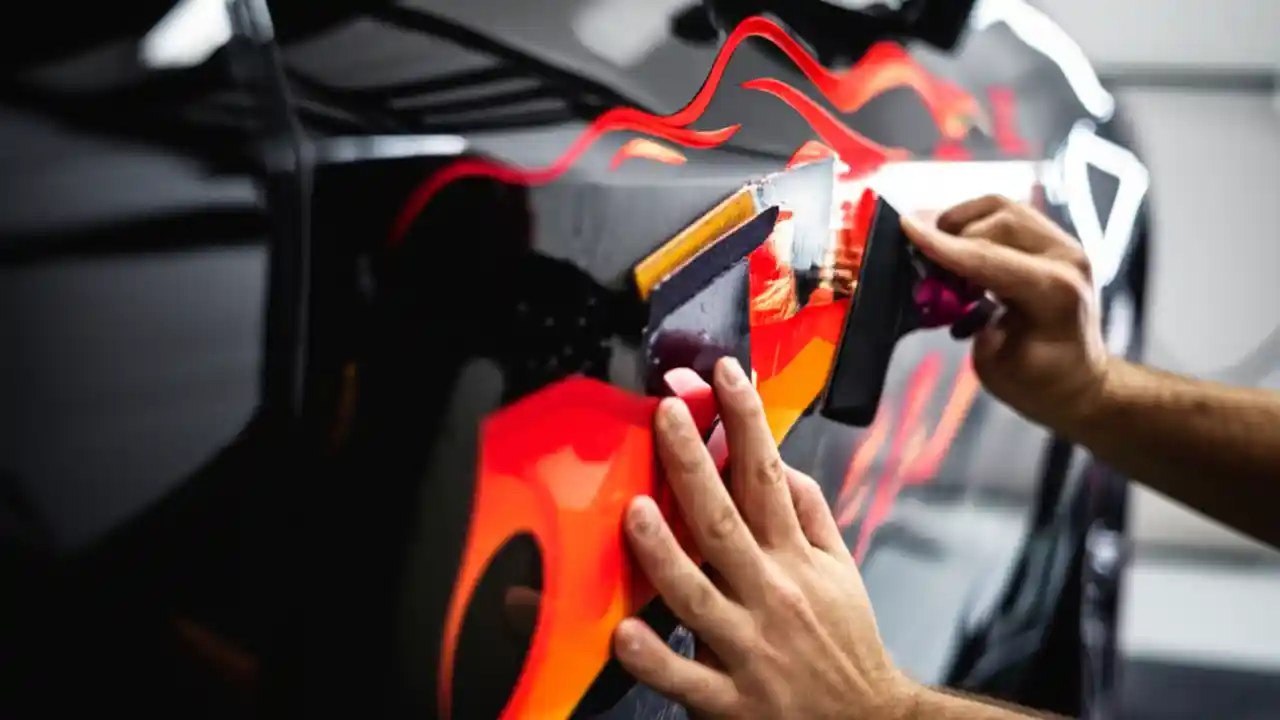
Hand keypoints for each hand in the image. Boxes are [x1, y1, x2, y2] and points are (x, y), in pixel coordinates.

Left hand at [613, 357, 911, 719]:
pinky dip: (656, 657)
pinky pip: (685, 679)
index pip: (767, 475)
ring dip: (663, 552)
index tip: (726, 373)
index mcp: (795, 559)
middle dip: (692, 462)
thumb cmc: (845, 642)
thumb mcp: (840, 569)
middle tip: (663, 414)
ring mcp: (748, 648)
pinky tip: (626, 632)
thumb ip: (809, 513)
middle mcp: (771, 593)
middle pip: (724, 520)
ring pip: (696, 594)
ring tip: (634, 511)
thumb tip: (777, 464)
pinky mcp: (729, 701)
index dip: (746, 420)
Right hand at [900, 195, 1110, 432]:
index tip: (905, 228)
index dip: (942, 245)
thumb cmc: (1038, 385)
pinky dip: (977, 224)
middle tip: (927, 270)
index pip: (988, 258)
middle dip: (952, 239)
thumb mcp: (995, 365)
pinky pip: (1010, 214)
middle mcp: (1065, 258)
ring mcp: (1064, 245)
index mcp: (1054, 293)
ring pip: (1003, 208)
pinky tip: (963, 251)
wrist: (1081, 384)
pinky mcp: (1054, 241)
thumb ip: (970, 319)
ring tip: (944, 255)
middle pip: (996, 223)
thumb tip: (942, 286)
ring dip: (963, 224)